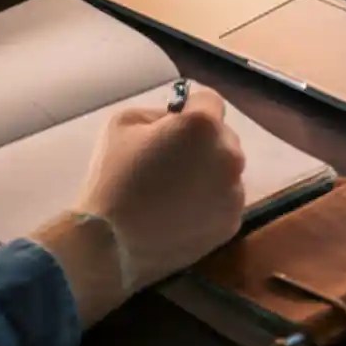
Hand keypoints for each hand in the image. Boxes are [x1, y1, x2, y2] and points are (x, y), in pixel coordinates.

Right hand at [29, 85, 245, 325]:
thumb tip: (179, 117)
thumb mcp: (124, 123)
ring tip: (175, 190)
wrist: (111, 244)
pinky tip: (181, 211)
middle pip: (222, 136)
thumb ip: (160, 112)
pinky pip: (224, 200)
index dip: (190, 108)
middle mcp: (230, 156)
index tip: (173, 122)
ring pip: (226, 170)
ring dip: (208, 172)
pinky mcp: (232, 223)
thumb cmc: (113, 177)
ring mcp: (234, 193)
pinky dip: (209, 201)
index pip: (209, 101)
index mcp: (203, 126)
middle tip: (171, 159)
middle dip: (201, 141)